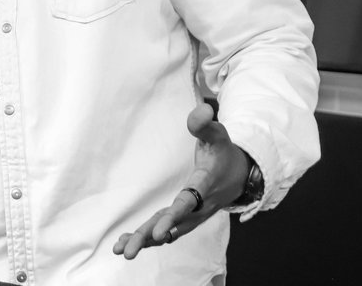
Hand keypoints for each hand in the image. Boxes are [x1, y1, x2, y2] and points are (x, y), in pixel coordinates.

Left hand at [112, 102, 250, 258]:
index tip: (159, 232)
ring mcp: (193, 215)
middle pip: (174, 224)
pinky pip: (165, 230)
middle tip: (127, 252)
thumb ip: (206, 123)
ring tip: (120, 250)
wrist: (241, 174)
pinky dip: (147, 237)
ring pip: (168, 231)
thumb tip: (202, 110)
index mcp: (205, 185)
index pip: (188, 202)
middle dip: (150, 237)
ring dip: (144, 241)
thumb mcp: (218, 134)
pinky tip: (125, 243)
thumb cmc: (224, 151)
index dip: (174, 216)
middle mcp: (199, 205)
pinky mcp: (185, 217)